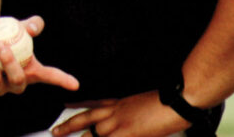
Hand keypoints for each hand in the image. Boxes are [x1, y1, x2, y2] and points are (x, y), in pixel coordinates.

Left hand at [0, 16, 78, 95]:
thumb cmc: (6, 36)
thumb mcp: (19, 27)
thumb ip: (31, 25)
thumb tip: (33, 27)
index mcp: (31, 71)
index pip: (50, 76)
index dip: (62, 80)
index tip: (75, 84)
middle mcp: (16, 84)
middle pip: (17, 80)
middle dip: (9, 63)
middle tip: (2, 44)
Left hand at [53, 91, 188, 136]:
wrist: (178, 99)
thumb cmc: (166, 101)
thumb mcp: (142, 104)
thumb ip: (131, 111)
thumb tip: (128, 120)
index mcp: (120, 102)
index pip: (94, 103)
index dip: (77, 105)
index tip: (65, 106)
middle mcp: (116, 111)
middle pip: (86, 118)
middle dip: (69, 126)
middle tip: (55, 131)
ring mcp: (120, 123)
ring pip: (93, 133)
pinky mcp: (128, 134)